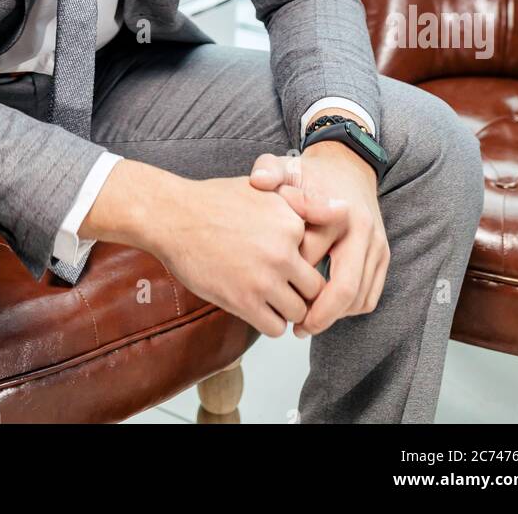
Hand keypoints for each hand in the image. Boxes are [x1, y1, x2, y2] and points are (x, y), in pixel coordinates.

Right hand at [145, 175, 328, 338]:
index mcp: (292, 222)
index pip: (322, 256)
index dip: (307, 261)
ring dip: (287, 309)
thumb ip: (305, 201)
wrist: (173, 216)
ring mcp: (265, 278)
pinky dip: (270, 322)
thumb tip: (344, 209)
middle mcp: (284, 251)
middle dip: (302, 291)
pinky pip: (276, 327)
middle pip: (315, 288)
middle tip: (284, 287)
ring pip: (298, 311)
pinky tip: (255, 306)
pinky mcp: (244, 301)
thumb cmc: (215, 202)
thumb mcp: (265, 189)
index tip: (291, 261)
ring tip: (267, 297)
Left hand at [249, 147, 389, 337]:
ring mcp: (377, 246)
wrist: (347, 166)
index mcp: (338, 212)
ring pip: (360, 298)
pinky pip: (370, 296)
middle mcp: (363, 231)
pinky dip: (349, 309)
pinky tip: (326, 310)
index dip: (291, 278)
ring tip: (307, 323)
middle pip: (345, 288)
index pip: (313, 256)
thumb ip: (269, 170)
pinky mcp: (383, 256)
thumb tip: (258, 181)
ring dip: (335, 316)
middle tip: (297, 328)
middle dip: (320, 314)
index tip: (273, 294)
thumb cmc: (312, 174)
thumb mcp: (287, 166)